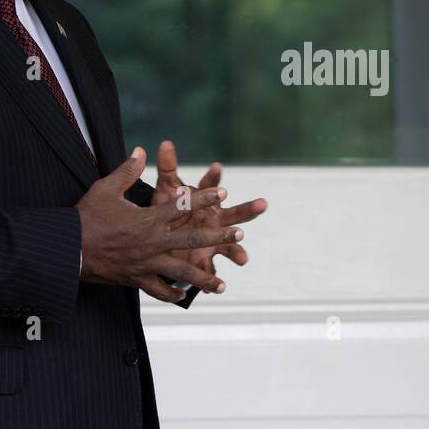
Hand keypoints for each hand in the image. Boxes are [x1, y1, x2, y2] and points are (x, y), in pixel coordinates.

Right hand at [75, 146, 243, 302]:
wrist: (66, 250)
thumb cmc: (86, 217)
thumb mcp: (105, 189)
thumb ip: (127, 171)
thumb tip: (140, 151)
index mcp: (147, 219)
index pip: (182, 206)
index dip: (203, 198)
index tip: (222, 192)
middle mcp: (152, 243)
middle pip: (192, 239)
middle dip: (218, 236)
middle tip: (240, 233)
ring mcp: (146, 264)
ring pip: (181, 272)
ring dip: (204, 279)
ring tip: (222, 285)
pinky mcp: (136, 279)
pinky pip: (159, 290)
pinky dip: (172, 294)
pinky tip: (185, 296)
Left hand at [152, 139, 267, 290]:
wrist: (165, 239)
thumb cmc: (170, 211)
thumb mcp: (165, 191)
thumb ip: (167, 168)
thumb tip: (165, 142)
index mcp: (206, 201)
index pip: (210, 187)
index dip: (213, 179)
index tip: (215, 167)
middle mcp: (216, 220)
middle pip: (235, 214)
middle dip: (249, 210)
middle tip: (263, 204)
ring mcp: (214, 240)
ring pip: (231, 245)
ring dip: (237, 250)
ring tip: (243, 258)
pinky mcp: (206, 259)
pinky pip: (210, 270)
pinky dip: (213, 278)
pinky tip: (217, 285)